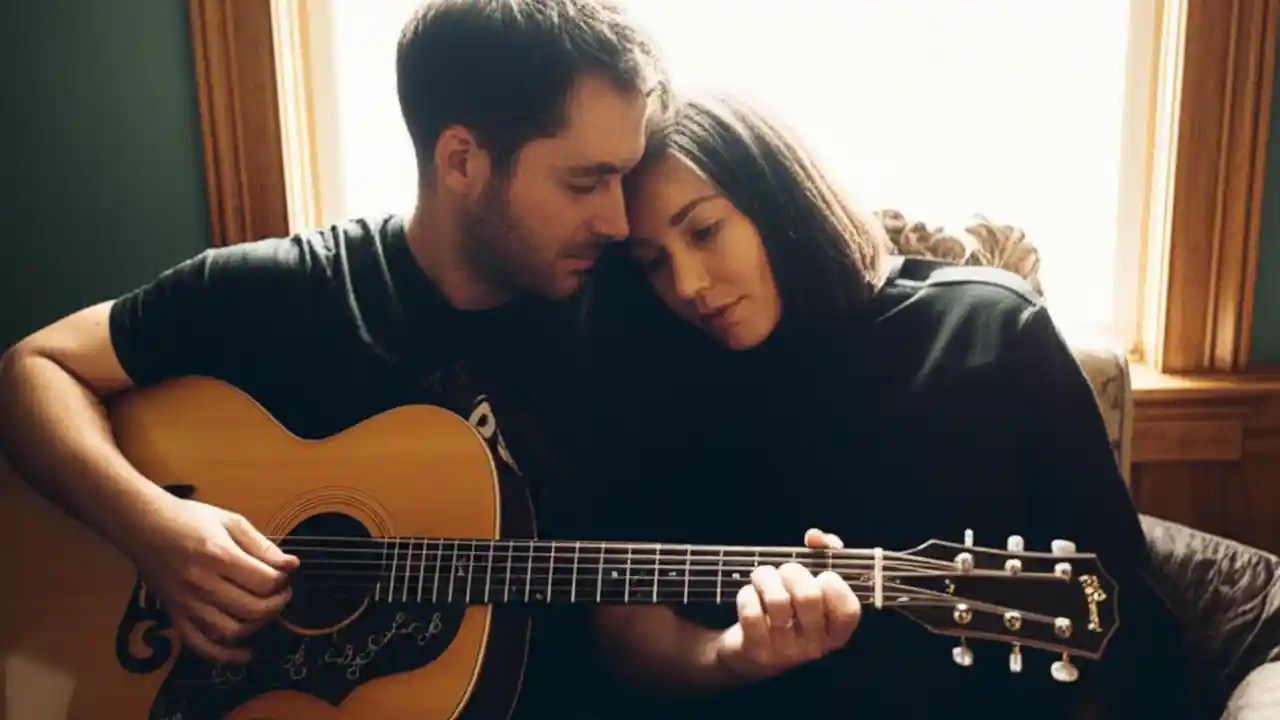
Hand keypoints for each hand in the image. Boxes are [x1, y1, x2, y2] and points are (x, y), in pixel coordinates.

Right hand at [127, 496, 298, 663]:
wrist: (142, 526)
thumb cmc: (189, 519)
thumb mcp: (231, 521)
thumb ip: (262, 546)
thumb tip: (291, 565)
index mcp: (218, 555)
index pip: (264, 581)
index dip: (282, 580)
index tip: (284, 573)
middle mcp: (201, 584)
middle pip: (252, 609)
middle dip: (277, 604)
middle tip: (282, 593)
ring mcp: (186, 604)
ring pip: (231, 631)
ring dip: (258, 625)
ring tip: (265, 611)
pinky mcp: (175, 616)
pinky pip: (201, 646)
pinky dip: (227, 655)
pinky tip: (247, 652)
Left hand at [714, 528, 860, 682]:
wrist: (748, 653)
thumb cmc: (787, 612)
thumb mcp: (809, 587)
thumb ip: (822, 556)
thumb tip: (815, 536)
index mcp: (834, 632)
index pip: (849, 611)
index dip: (836, 586)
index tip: (822, 576)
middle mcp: (814, 646)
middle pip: (809, 597)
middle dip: (793, 572)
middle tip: (785, 572)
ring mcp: (785, 651)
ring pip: (777, 601)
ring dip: (765, 578)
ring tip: (762, 579)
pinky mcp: (756, 651)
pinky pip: (751, 612)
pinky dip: (747, 594)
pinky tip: (749, 596)